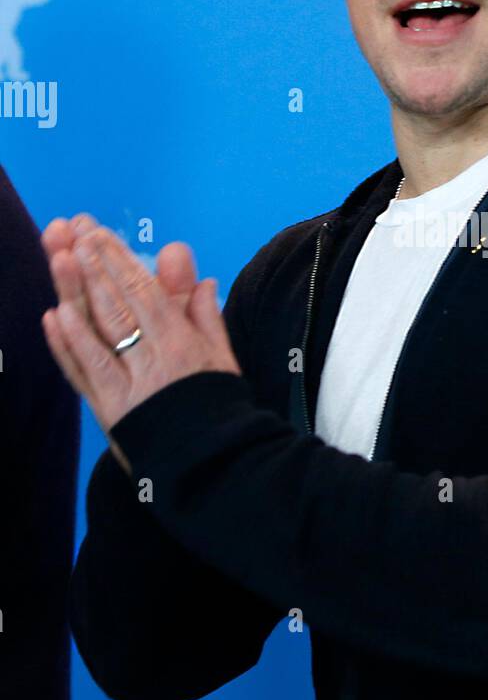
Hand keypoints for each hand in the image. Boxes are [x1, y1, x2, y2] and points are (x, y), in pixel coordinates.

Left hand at [41, 217, 240, 468]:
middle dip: (94, 268)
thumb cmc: (219, 406)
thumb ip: (207, 317)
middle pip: (118, 308)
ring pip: (98, 335)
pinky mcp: (109, 411)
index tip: (99, 234)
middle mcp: (153, 362)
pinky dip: (67, 345)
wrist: (214, 464)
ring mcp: (127, 387)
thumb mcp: (223, 358)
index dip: (120, 262)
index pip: (146, 295)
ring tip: (58, 261)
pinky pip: (84, 373)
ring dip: (76, 296)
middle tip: (73, 235)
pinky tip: (53, 318)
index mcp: (183, 345)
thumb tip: (200, 278)